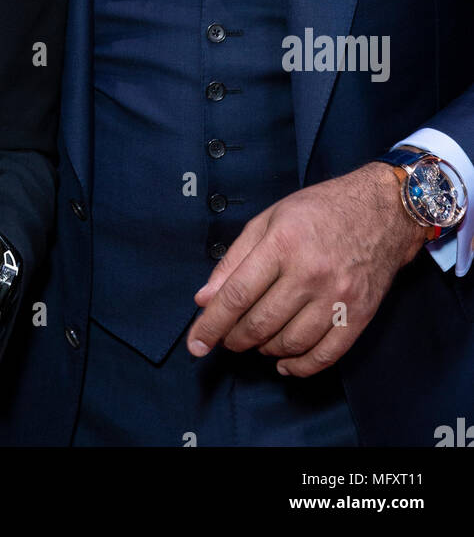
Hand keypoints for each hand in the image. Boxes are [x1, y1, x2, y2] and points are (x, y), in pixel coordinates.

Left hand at [186, 162, 429, 376]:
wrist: (382, 212)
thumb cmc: (319, 211)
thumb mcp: (269, 219)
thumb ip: (234, 259)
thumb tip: (205, 299)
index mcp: (283, 244)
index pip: (238, 294)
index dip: (212, 324)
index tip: (195, 344)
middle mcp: (310, 273)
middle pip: (261, 324)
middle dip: (234, 338)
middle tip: (227, 337)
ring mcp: (337, 298)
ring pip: (289, 343)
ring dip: (264, 349)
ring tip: (256, 340)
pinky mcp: (359, 316)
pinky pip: (325, 356)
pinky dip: (299, 367)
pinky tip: (284, 362)